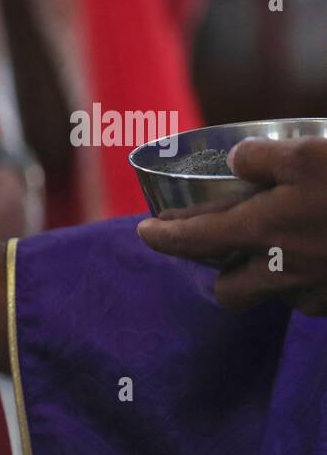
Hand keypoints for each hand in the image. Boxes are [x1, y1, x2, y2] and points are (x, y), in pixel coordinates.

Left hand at [137, 137, 326, 313]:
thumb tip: (234, 159)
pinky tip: (318, 258)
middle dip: (221, 274)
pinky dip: (304, 283)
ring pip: (271, 296)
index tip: (146, 231)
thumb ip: (261, 156)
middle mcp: (279, 270)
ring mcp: (311, 292)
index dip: (163, 237)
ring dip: (267, 278)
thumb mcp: (309, 155)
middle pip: (228, 291)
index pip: (193, 240)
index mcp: (261, 230)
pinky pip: (307, 299)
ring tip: (281, 248)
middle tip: (230, 249)